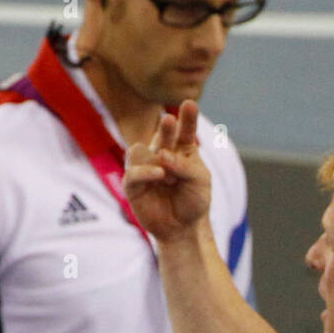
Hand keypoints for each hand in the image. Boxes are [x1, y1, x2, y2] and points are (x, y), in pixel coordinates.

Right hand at [123, 101, 211, 240]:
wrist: (183, 228)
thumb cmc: (194, 201)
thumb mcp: (200, 182)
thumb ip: (185, 166)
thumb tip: (162, 156)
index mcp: (182, 150)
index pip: (184, 130)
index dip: (187, 117)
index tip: (190, 103)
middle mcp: (162, 154)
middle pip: (162, 135)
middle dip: (166, 127)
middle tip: (169, 120)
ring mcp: (146, 167)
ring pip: (140, 150)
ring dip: (155, 157)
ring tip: (168, 172)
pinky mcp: (133, 184)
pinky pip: (133, 173)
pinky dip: (146, 172)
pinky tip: (159, 175)